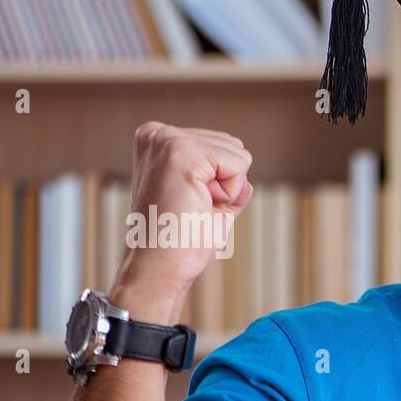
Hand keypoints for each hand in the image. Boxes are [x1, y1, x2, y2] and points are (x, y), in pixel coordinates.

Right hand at [110, 122, 253, 321]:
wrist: (159, 268)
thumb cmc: (182, 239)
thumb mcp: (208, 196)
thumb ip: (226, 174)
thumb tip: (243, 157)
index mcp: (158, 138)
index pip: (222, 148)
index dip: (220, 184)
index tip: (190, 203)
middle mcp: (158, 132)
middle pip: (233, 147)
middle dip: (226, 185)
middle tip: (193, 209)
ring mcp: (167, 140)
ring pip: (238, 155)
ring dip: (226, 190)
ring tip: (194, 207)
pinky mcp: (181, 153)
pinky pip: (239, 165)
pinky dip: (229, 194)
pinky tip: (199, 206)